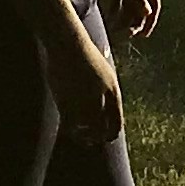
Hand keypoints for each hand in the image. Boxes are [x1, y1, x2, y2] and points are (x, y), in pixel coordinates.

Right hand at [52, 29, 125, 146]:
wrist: (69, 44)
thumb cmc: (85, 55)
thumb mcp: (102, 71)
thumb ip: (106, 89)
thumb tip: (105, 104)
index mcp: (113, 90)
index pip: (117, 120)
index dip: (111, 132)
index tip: (105, 137)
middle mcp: (101, 97)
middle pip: (103, 128)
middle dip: (99, 137)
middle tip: (92, 141)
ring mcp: (84, 98)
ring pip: (86, 128)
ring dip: (84, 136)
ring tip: (82, 138)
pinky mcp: (67, 98)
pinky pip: (70, 123)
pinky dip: (71, 130)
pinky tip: (70, 131)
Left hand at [105, 0, 162, 40]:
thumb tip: (148, 13)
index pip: (154, 6)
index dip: (150, 22)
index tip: (144, 34)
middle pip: (141, 8)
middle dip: (136, 22)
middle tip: (129, 35)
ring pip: (129, 6)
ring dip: (125, 19)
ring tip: (118, 31)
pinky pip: (118, 2)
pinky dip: (115, 12)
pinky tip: (110, 20)